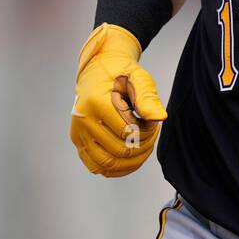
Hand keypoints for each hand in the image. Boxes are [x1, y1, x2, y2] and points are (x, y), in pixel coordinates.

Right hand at [70, 23, 167, 176]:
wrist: (99, 70)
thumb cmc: (122, 73)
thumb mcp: (138, 78)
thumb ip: (148, 97)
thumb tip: (159, 118)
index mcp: (96, 102)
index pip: (127, 132)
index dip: (146, 131)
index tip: (152, 122)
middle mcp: (83, 119)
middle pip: (119, 150)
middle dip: (142, 146)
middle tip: (150, 133)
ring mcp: (78, 132)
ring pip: (108, 163)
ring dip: (132, 160)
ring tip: (143, 145)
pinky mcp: (78, 141)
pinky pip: (96, 166)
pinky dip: (116, 169)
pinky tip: (131, 159)